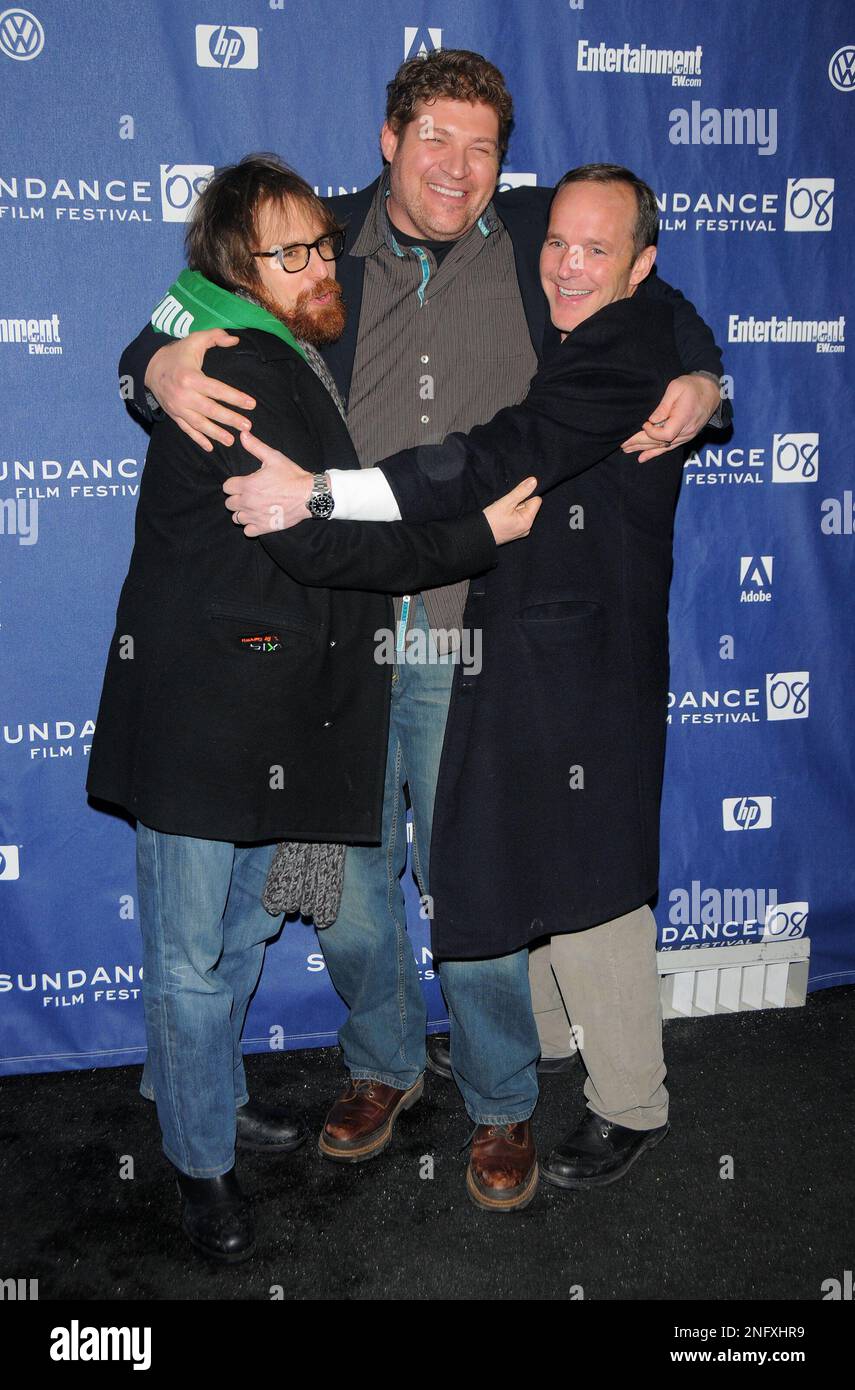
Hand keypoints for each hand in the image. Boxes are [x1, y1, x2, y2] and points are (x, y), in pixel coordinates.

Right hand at [144, 330, 254, 450]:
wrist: (150, 367)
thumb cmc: (177, 354)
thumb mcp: (194, 340)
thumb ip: (215, 336)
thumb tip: (236, 340)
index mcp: (190, 377)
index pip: (217, 390)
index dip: (235, 397)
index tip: (251, 404)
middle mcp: (183, 395)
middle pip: (210, 410)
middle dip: (230, 419)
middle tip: (247, 426)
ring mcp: (178, 408)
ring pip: (199, 424)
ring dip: (216, 434)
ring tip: (231, 441)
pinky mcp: (174, 415)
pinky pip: (187, 430)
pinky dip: (198, 439)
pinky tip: (210, 447)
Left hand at [224, 431, 312, 535]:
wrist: (309, 496)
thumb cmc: (292, 476)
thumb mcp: (273, 457)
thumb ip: (255, 446)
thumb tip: (243, 434)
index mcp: (247, 485)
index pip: (226, 488)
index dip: (233, 484)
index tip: (242, 483)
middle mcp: (248, 502)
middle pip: (229, 504)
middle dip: (236, 498)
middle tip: (248, 495)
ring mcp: (255, 516)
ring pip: (236, 518)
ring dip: (242, 512)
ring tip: (252, 507)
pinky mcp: (264, 527)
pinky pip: (248, 531)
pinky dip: (250, 526)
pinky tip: (258, 518)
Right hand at [483, 477, 541, 545]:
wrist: (477, 535)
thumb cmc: (490, 521)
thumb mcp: (506, 502)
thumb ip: (521, 491)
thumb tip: (534, 481)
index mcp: (527, 521)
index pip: (536, 500)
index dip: (525, 496)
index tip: (513, 500)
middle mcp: (526, 528)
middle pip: (528, 506)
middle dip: (517, 502)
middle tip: (505, 507)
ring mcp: (520, 531)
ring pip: (520, 511)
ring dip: (512, 508)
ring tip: (501, 513)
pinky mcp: (513, 532)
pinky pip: (515, 518)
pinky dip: (509, 515)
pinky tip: (500, 517)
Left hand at [621, 373, 719, 461]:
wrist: (711, 391)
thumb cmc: (692, 386)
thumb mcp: (676, 388)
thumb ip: (663, 405)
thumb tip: (651, 420)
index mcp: (684, 418)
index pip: (666, 434)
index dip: (652, 432)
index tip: (644, 424)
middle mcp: (686, 431)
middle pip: (661, 442)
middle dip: (640, 443)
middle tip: (623, 444)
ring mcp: (686, 436)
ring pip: (663, 446)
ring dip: (644, 449)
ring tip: (627, 450)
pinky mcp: (685, 437)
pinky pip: (668, 447)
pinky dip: (655, 452)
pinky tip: (643, 457)